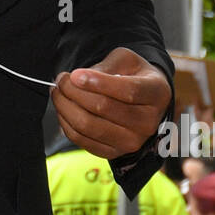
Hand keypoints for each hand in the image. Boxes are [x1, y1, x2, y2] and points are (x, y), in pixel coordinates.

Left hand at [53, 48, 171, 161]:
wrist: (144, 103)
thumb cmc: (134, 76)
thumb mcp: (127, 60)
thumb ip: (107, 66)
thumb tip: (79, 78)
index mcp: (156, 93)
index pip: (128, 91)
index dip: (98, 82)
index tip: (75, 74)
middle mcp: (148, 121)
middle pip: (103, 108)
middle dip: (73, 91)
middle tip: (61, 79)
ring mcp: (132, 141)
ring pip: (88, 125)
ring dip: (65, 107)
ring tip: (58, 92)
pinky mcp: (115, 153)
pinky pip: (82, 140)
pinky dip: (66, 123)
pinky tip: (64, 109)